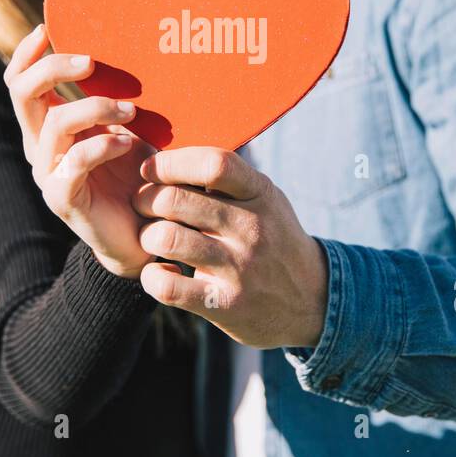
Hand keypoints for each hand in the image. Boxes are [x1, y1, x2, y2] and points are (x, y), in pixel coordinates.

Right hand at [4, 24, 154, 278]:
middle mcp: (39, 146)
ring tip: (131, 109)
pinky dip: (101, 145)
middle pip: (22, 93)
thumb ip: (116, 96)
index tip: (47, 29)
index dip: (26, 54)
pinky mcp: (64, 199)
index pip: (19, 81)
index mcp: (47, 124)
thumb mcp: (124, 125)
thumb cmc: (137, 172)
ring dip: (94, 107)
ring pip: (53, 124)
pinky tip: (127, 142)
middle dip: (54, 68)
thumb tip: (137, 46)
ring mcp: (48, 173)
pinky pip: (73, 162)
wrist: (143, 232)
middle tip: (92, 61)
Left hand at [130, 147, 328, 348]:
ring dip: (147, 236)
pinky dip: (152, 277)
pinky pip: (169, 287)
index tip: (151, 169)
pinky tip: (159, 272)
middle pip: (177, 200)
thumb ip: (229, 179)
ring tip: (151, 238)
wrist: (313, 299)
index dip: (172, 162)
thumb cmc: (273, 238)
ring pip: (167, 239)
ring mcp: (239, 268)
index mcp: (260, 195)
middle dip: (146, 198)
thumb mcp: (265, 200)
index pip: (214, 164)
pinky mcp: (225, 305)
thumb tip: (173, 151)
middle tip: (141, 203)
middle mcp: (252, 228)